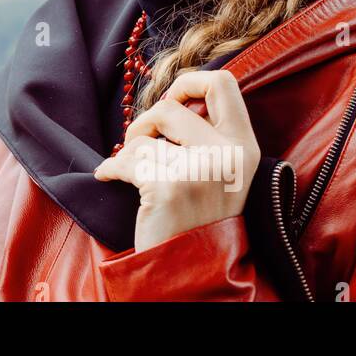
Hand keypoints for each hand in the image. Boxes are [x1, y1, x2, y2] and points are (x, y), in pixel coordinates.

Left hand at [93, 70, 259, 251]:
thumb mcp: (222, 172)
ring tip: (134, 174)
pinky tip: (109, 177)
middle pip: (172, 106)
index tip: (173, 105)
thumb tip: (176, 96)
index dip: (189, 83)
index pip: (222, 82)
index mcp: (246, 146)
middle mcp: (229, 155)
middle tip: (144, 140)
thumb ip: (209, 135)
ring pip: (144, 138)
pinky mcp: (170, 188)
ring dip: (129, 155)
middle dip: (147, 118)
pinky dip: (112, 169)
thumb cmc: (199, 218)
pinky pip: (127, 161)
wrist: (195, 272)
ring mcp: (201, 171)